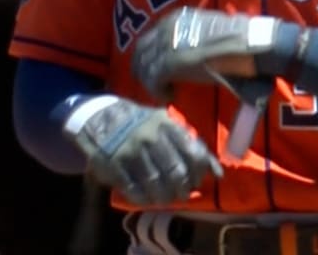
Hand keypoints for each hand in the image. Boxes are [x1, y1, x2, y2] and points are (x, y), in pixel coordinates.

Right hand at [67, 96, 222, 205]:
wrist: (100, 118)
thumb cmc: (141, 124)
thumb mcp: (165, 124)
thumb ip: (189, 144)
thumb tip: (216, 172)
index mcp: (166, 124)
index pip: (192, 153)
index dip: (198, 173)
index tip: (196, 181)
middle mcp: (150, 136)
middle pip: (176, 172)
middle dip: (182, 189)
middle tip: (181, 194)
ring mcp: (131, 151)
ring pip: (156, 184)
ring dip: (165, 197)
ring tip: (165, 198)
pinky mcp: (114, 165)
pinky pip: (134, 190)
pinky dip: (144, 199)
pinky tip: (147, 198)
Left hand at [132, 7, 292, 99]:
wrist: (249, 44)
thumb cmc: (235, 40)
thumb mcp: (205, 31)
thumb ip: (188, 39)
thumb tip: (180, 54)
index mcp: (174, 19)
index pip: (147, 39)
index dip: (149, 58)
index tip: (158, 72)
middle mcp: (166, 28)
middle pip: (139, 52)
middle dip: (144, 71)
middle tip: (157, 85)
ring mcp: (167, 45)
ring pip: (143, 67)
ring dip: (151, 82)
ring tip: (166, 91)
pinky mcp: (171, 63)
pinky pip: (152, 80)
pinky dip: (158, 91)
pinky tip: (171, 96)